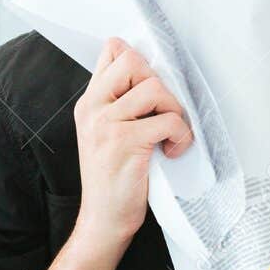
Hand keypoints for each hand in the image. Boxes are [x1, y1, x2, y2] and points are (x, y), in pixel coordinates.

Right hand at [71, 37, 193, 249]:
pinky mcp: (125, 142)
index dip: (140, 61)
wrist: (104, 218)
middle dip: (159, 83)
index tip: (151, 90)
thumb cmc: (113, 177)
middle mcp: (93, 107)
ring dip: (173, 110)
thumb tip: (150, 74)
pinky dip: (180, 135)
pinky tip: (171, 151)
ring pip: (154, 88)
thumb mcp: (106, 133)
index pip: (112, 51)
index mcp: (89, 101)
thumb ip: (120, 103)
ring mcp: (106, 123)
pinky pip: (168, 120)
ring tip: (169, 133)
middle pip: (133, 61)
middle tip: (162, 111)